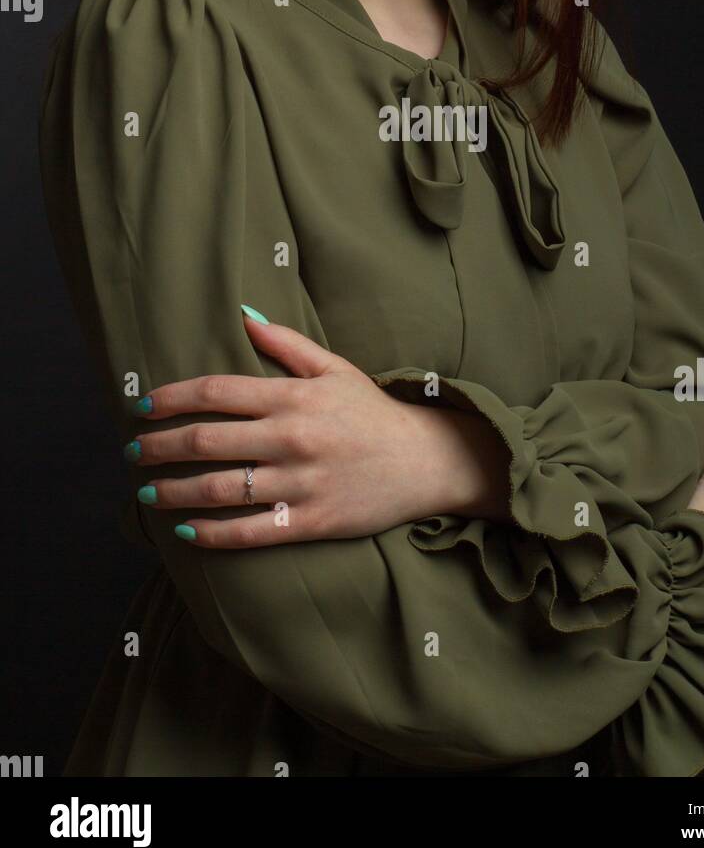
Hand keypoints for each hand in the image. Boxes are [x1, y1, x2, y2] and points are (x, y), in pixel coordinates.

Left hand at [124, 314, 489, 546]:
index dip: (171, 398)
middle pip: (206, 442)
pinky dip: (211, 534)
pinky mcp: (310, 522)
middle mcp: (291, 438)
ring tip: (147, 491)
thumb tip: (242, 314)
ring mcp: (299, 483)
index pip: (216, 392)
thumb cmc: (373, 413)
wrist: (426, 461)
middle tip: (133, 451)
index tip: (143, 406)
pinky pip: (248, 532)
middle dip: (159, 447)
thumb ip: (286, 342)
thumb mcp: (335, 368)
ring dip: (172, 492)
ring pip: (218, 489)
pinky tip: (185, 531)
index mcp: (293, 397)